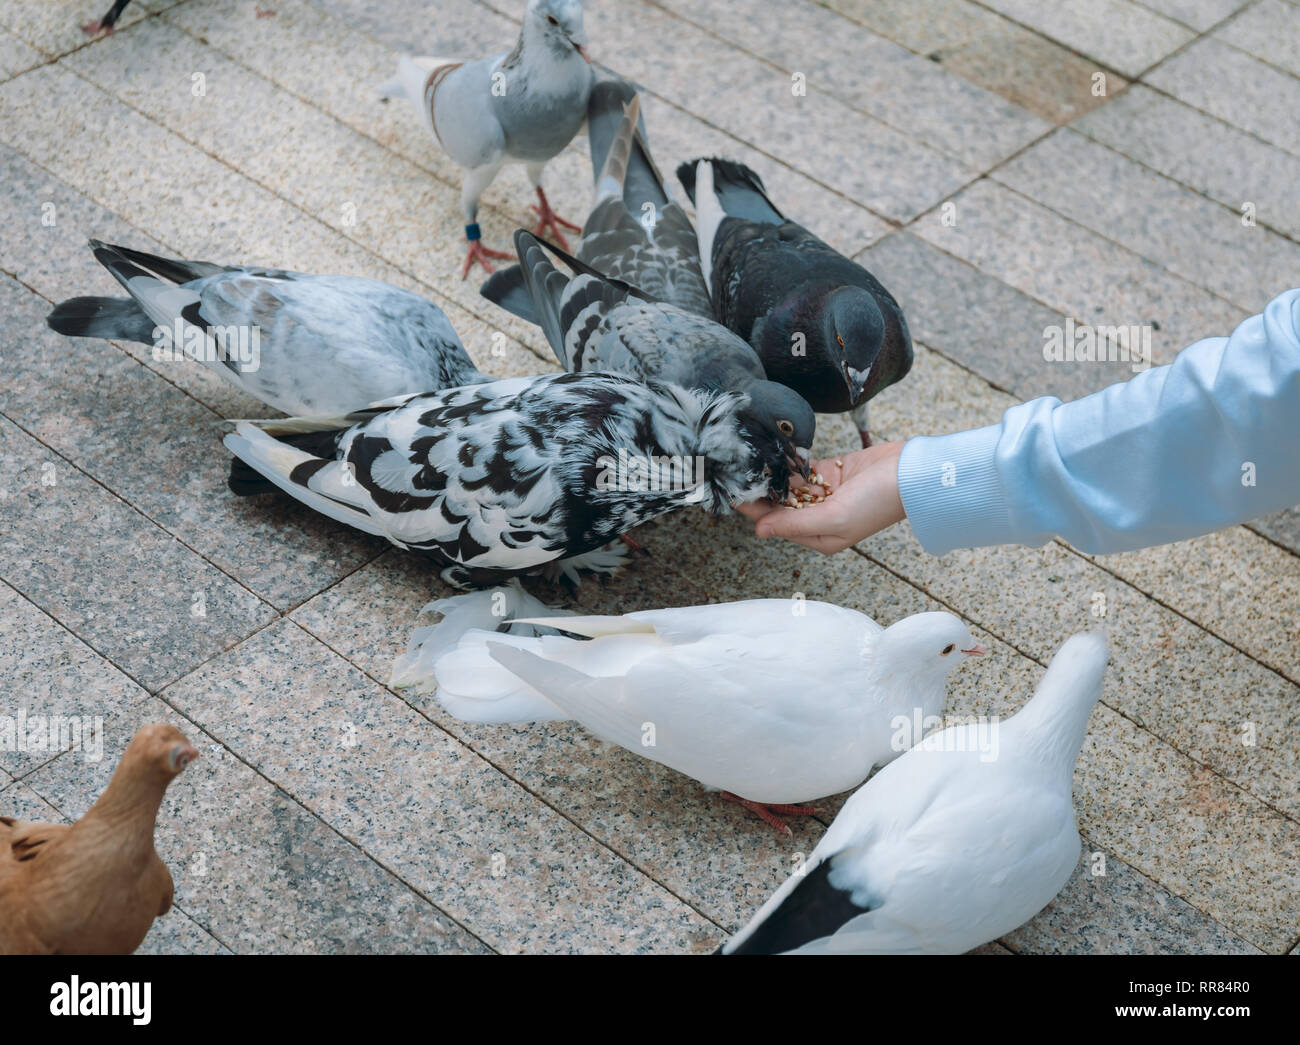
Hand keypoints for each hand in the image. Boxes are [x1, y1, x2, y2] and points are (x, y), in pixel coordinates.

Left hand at [737, 441, 906, 552]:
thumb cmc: (879, 503)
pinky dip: (788, 463)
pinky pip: (803, 469)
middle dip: (759, 492)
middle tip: (734, 473)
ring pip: (789, 486)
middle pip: (780, 505)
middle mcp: (820, 518)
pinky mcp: (832, 472)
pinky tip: (770, 455)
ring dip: (771, 476)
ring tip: (746, 462)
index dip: (755, 510)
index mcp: (820, 537)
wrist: (912, 474)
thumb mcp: (833, 519)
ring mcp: (826, 495)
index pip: (777, 524)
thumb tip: (759, 531)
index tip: (732, 494)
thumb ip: (794, 524)